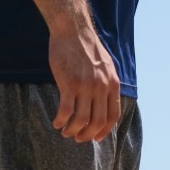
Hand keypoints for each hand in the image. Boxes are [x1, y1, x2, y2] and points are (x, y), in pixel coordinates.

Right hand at [47, 21, 120, 141]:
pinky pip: (66, 111)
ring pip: (81, 120)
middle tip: (77, 138)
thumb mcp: (106, 66)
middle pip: (98, 122)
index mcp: (113, 84)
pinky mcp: (69, 83)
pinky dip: (61, 121)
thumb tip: (105, 102)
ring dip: (72, 131)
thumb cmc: (87, 48)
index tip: (95, 137)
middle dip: (87, 135)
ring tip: (65, 132)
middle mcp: (101, 87)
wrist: (73, 31)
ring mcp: (86, 86)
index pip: (113, 116)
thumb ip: (107, 84)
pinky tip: (56, 122)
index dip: (104, 131)